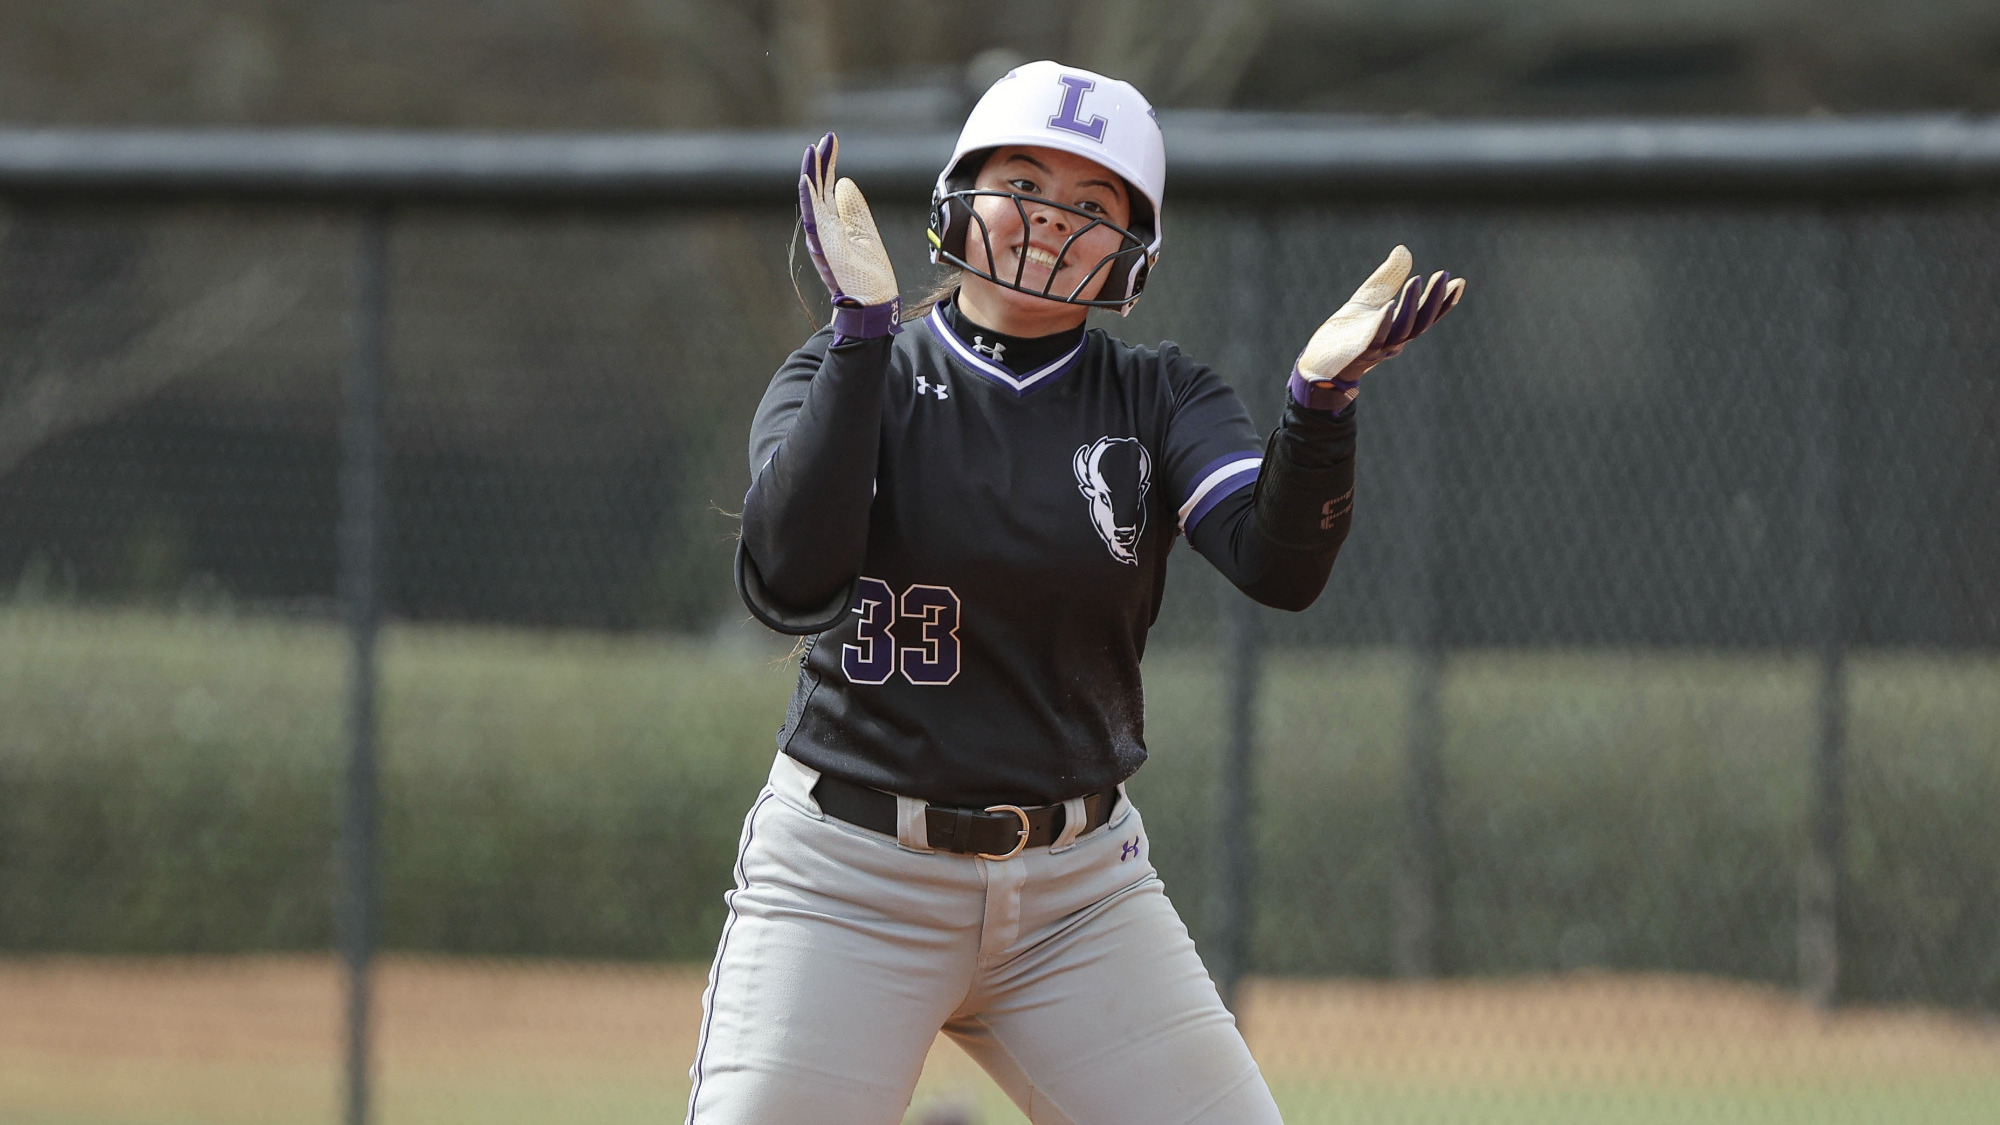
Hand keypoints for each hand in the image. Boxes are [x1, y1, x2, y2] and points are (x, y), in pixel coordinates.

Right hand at [799, 133, 900, 338]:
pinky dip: (809, 198)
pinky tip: (806, 179)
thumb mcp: (865, 232)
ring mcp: (823, 239)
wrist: (875, 304)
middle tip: (824, 139)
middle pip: (818, 189)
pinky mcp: (827, 248)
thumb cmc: (869, 274)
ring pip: (812, 200)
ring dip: (810, 175)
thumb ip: (854, 209)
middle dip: (819, 163)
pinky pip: (814, 219)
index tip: (830, 140)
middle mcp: (823, 230)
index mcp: (833, 225)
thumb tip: (844, 182)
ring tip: (811, 152)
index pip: (827, 187)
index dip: (828, 164)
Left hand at [1291, 246, 1463, 411]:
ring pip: (1403, 328)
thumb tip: (1404, 249)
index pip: (1427, 315)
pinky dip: (1384, 323)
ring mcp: (1378, 347)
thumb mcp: (1369, 299)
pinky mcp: (1359, 351)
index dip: (1445, 301)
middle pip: (1421, 321)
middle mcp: (1395, 340)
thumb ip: (1388, 277)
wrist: (1319, 362)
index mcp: (1400, 328)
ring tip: (1417, 279)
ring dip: (1411, 304)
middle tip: (1444, 276)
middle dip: (1435, 299)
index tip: (1459, 282)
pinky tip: (1390, 306)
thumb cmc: (1347, 333)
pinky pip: (1375, 337)